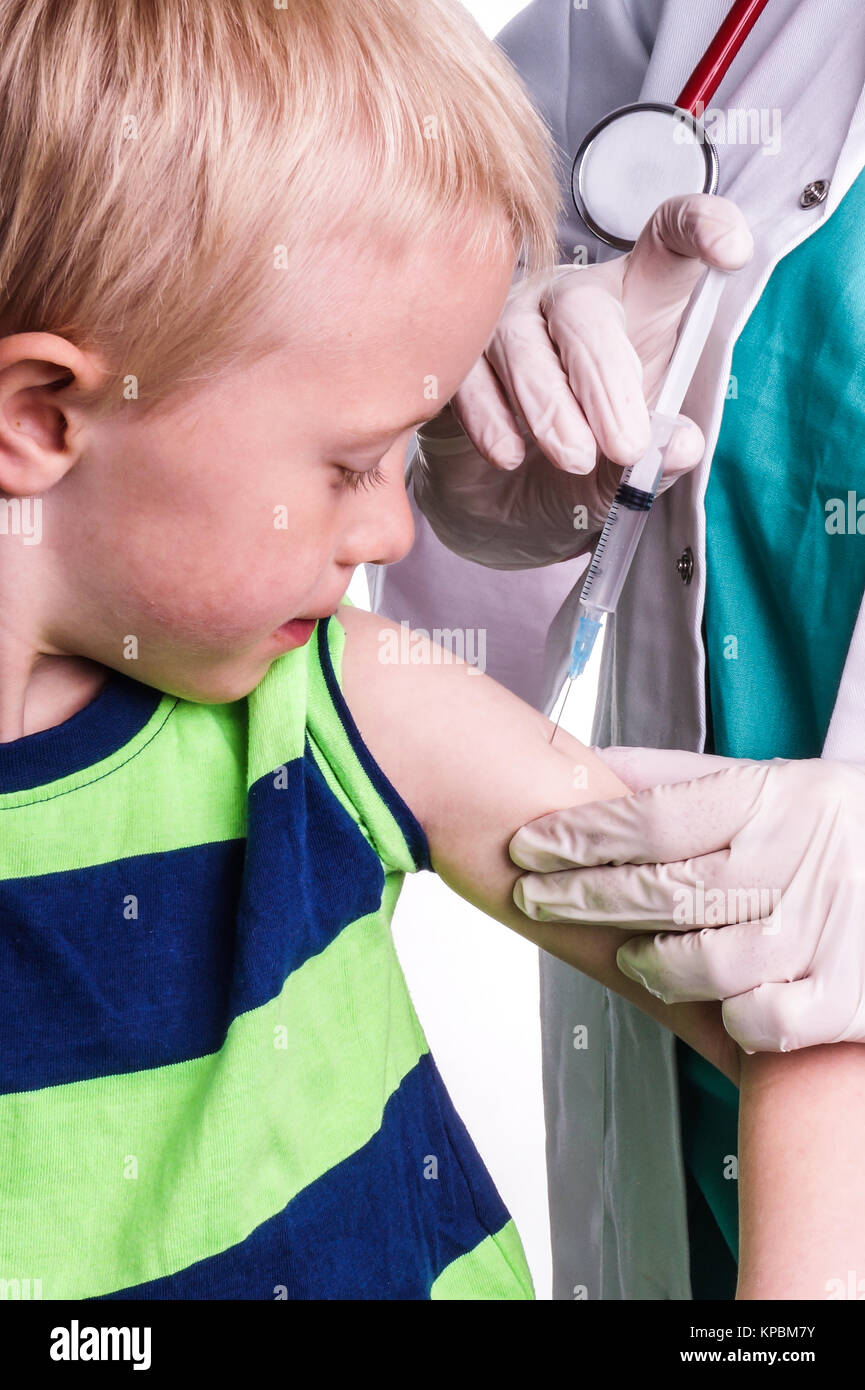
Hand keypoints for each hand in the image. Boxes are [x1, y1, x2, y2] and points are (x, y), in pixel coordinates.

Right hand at [411, 193, 752, 568]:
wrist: (509, 511)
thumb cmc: (583, 469)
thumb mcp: (632, 468)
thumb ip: (660, 456)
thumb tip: (679, 444)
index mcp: (635, 304)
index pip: (668, 242)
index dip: (700, 228)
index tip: (732, 250)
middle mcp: (569, 301)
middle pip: (584, 310)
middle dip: (605, 382)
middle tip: (625, 445)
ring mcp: (505, 324)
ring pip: (519, 341)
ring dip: (550, 407)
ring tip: (574, 460)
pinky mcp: (454, 358)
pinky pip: (467, 374)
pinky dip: (492, 417)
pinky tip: (510, 455)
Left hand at [508, 748, 864, 1053]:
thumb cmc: (832, 830)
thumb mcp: (772, 782)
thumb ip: (681, 780)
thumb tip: (589, 765)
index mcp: (772, 799)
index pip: (653, 820)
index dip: (581, 836)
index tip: (529, 846)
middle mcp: (796, 861)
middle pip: (663, 889)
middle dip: (584, 896)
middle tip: (534, 898)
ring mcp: (823, 932)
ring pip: (702, 964)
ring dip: (651, 963)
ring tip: (633, 955)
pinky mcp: (846, 999)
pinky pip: (758, 1021)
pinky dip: (728, 1016)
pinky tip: (717, 999)